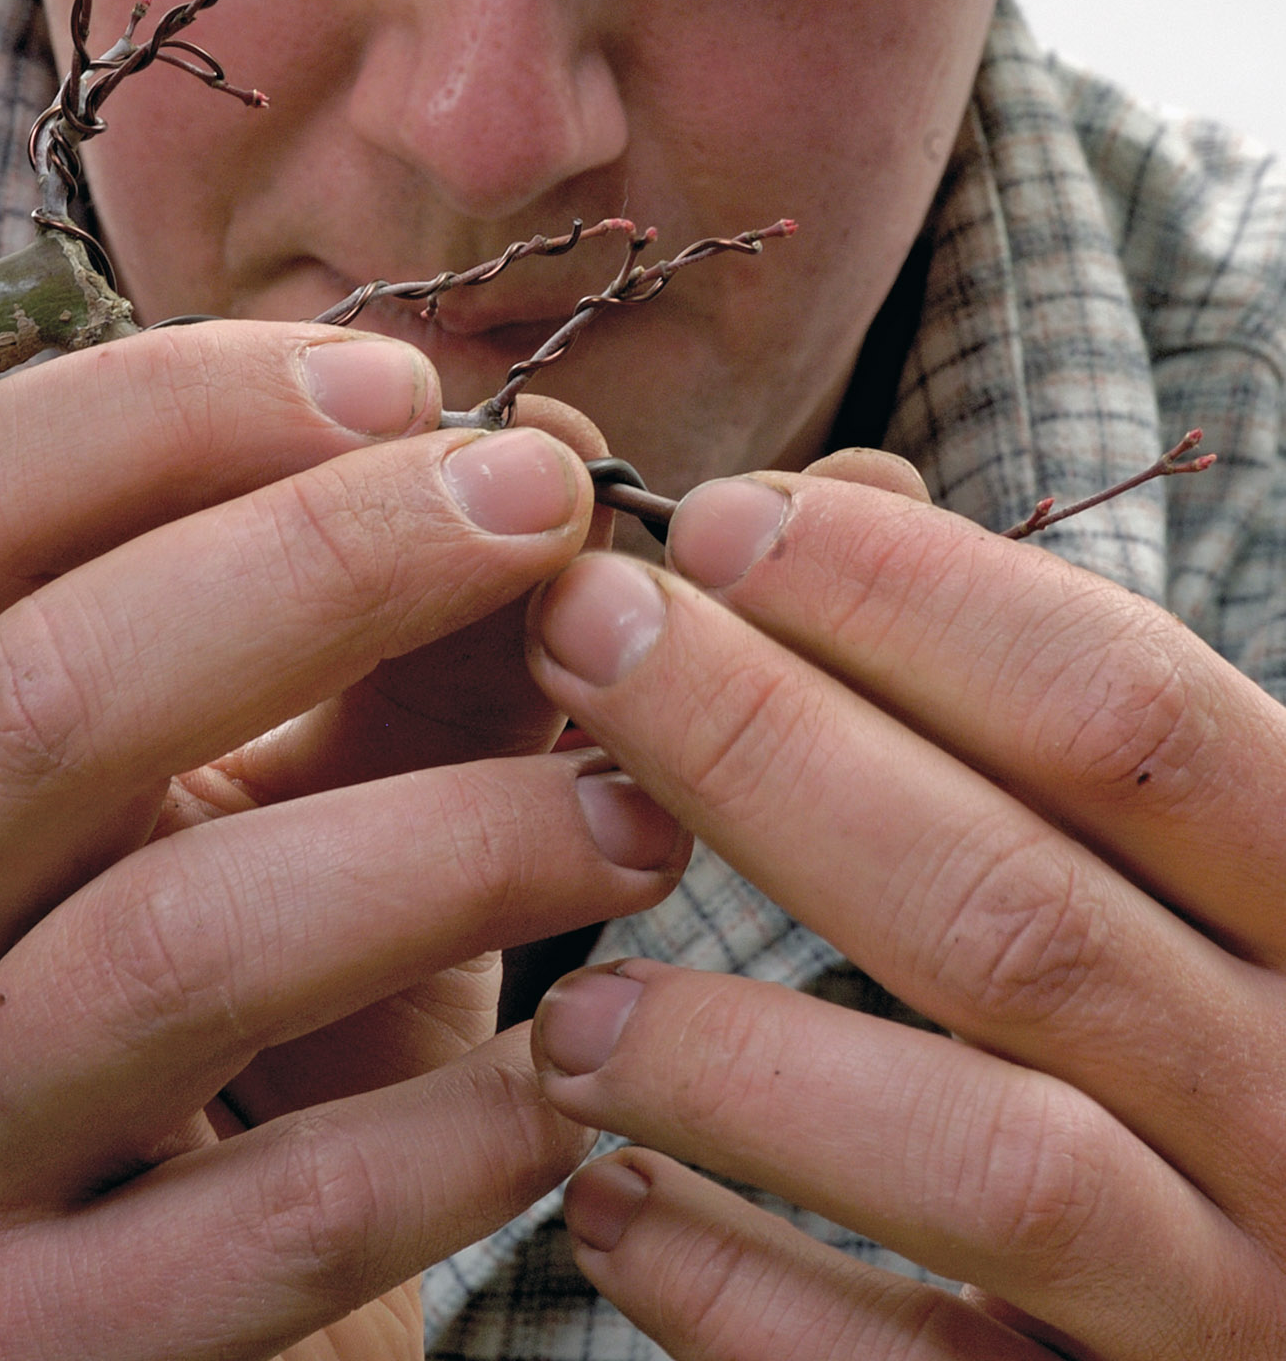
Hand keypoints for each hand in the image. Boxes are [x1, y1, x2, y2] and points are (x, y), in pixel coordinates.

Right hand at [0, 322, 689, 1360]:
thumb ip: (422, 633)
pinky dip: (464, 1125)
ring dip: (451, 845)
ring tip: (645, 814)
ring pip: (171, 944)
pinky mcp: (33, 1342)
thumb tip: (554, 456)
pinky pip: (271, 1212)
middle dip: (326, 566)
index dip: (180, 405)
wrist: (220, 1309)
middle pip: (53, 686)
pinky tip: (597, 1063)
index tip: (410, 384)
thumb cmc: (292, 985)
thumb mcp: (331, 782)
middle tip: (552, 518)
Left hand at [524, 449, 1285, 1357]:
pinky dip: (746, 1299)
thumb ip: (1040, 726)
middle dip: (767, 746)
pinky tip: (606, 1209)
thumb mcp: (1186, 868)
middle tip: (580, 632)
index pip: (1129, 718)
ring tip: (567, 1007)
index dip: (913, 598)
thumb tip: (819, 502)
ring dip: (742, 1062)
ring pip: (986, 1160)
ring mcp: (1227, 1305)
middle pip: (1016, 907)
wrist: (1279, 1315)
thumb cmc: (1214, 1037)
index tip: (715, 521)